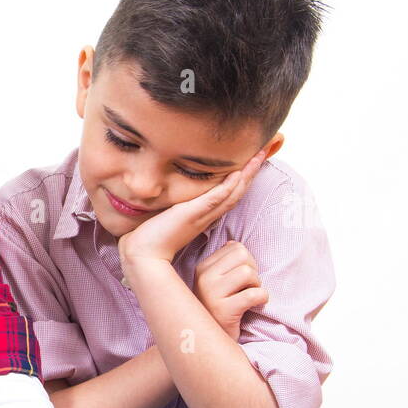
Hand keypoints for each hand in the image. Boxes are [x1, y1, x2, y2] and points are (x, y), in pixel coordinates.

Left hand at [119, 147, 269, 266]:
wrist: (142, 254)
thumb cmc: (150, 237)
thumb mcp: (168, 217)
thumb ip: (176, 208)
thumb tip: (175, 199)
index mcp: (202, 216)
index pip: (227, 195)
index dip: (242, 180)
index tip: (250, 163)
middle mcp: (206, 216)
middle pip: (236, 192)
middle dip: (251, 172)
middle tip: (264, 152)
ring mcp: (201, 216)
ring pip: (231, 194)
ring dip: (246, 175)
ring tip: (259, 156)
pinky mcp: (191, 214)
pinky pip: (215, 199)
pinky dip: (227, 187)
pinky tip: (237, 174)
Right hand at [193, 241, 268, 339]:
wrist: (208, 343)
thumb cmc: (218, 312)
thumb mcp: (215, 284)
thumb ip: (223, 263)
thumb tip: (233, 243)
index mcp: (202, 268)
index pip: (235, 247)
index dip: (247, 262)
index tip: (241, 280)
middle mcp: (203, 278)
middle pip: (243, 256)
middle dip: (253, 272)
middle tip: (247, 289)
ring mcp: (211, 294)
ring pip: (248, 273)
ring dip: (256, 286)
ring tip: (249, 298)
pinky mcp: (223, 311)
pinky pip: (253, 294)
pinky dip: (262, 299)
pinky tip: (254, 307)